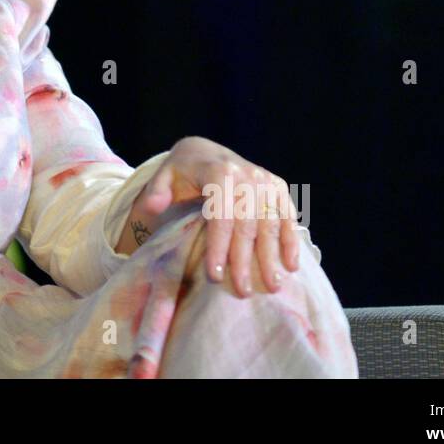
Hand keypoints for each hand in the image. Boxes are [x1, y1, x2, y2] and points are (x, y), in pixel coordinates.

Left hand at [124, 136, 300, 297]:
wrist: (206, 152)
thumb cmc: (183, 172)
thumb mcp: (164, 175)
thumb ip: (156, 191)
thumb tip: (153, 206)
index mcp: (218, 171)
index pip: (220, 216)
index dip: (218, 247)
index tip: (214, 276)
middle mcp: (246, 174)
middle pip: (246, 225)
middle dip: (244, 261)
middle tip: (242, 291)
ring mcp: (265, 180)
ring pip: (269, 224)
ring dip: (271, 257)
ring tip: (271, 286)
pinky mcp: (278, 187)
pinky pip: (287, 217)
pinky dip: (290, 241)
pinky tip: (290, 266)